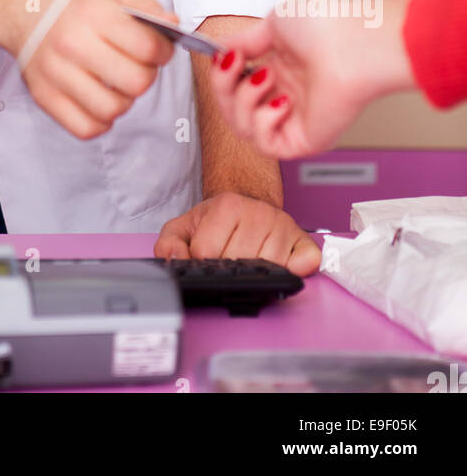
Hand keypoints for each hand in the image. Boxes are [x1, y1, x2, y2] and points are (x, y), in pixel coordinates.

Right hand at [7, 0, 175, 140]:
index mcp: (94, 13)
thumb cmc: (78, 3)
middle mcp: (72, 43)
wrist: (26, 10)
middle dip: (147, 77)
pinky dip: (101, 121)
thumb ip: (147, 6)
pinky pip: (85, 127)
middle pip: (135, 83)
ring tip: (119, 84)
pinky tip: (100, 100)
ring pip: (112, 110)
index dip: (164, 52)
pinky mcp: (43, 96)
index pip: (147, 47)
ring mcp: (55, 73)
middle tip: (139, 67)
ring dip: (125, 101)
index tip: (159, 51)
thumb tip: (173, 25)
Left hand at [155, 192, 321, 275]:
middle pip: (237, 263)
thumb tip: (175, 260)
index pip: (208, 253)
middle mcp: (258, 212)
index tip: (207, 254)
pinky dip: (295, 271)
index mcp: (227, 206)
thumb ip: (169, 244)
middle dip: (228, 267)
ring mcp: (283, 225)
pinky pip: (306, 265)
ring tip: (249, 257)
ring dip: (255, 272)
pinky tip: (280, 265)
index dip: (203, 260)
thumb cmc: (218, 220)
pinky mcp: (303, 240)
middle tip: (229, 255)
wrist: (247, 203)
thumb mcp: (185, 226)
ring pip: (267, 269)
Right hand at [208, 2, 412, 160]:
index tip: (223, 55)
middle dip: (223, 87)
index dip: (222, 74)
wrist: (355, 41)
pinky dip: (263, 122)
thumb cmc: (328, 25)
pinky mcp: (304, 140)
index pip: (236, 85)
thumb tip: (221, 51)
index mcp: (283, 70)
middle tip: (233, 64)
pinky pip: (266, 145)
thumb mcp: (274, 23)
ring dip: (243, 100)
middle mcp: (287, 95)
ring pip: (243, 129)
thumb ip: (244, 41)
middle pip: (232, 109)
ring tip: (265, 75)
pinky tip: (281, 100)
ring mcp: (295, 118)